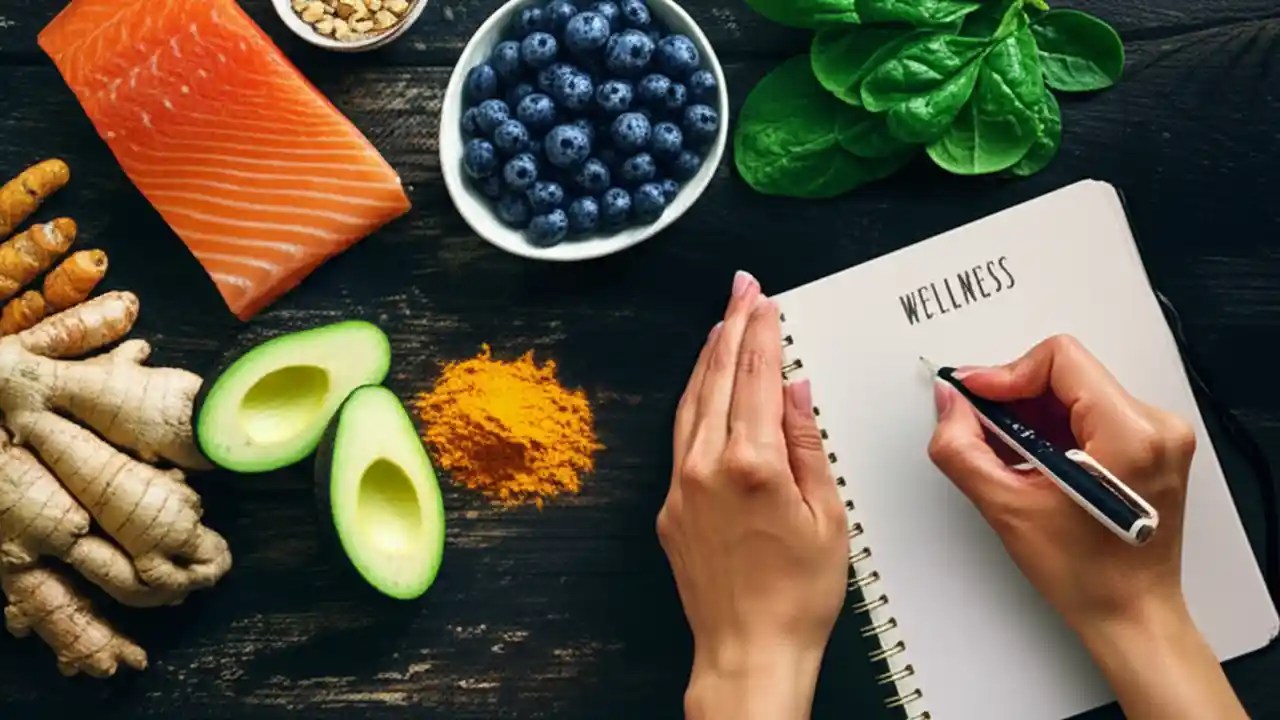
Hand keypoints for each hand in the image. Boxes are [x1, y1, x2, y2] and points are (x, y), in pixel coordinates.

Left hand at [660, 272, 847, 719]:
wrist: (749, 651)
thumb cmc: (796, 597)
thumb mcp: (827, 516)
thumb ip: (808, 445)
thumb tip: (798, 391)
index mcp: (752, 464)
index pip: (758, 377)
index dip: (762, 331)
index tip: (764, 300)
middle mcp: (707, 467)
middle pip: (719, 377)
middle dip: (732, 325)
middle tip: (742, 289)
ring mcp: (681, 486)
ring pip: (692, 402)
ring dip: (708, 358)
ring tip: (722, 324)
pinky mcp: (669, 507)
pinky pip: (680, 437)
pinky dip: (694, 401)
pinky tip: (704, 388)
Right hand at [928, 334, 1246, 719]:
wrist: (1131, 614)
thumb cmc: (1087, 576)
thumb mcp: (1008, 509)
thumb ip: (963, 448)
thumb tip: (949, 402)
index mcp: (1132, 435)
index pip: (1060, 359)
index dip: (1006, 373)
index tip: (974, 396)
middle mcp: (1156, 426)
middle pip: (1068, 373)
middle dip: (1015, 396)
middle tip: (981, 427)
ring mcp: (1160, 436)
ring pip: (1076, 391)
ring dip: (1033, 414)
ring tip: (1009, 454)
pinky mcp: (1153, 446)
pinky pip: (1092, 412)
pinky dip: (1054, 427)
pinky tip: (1035, 460)